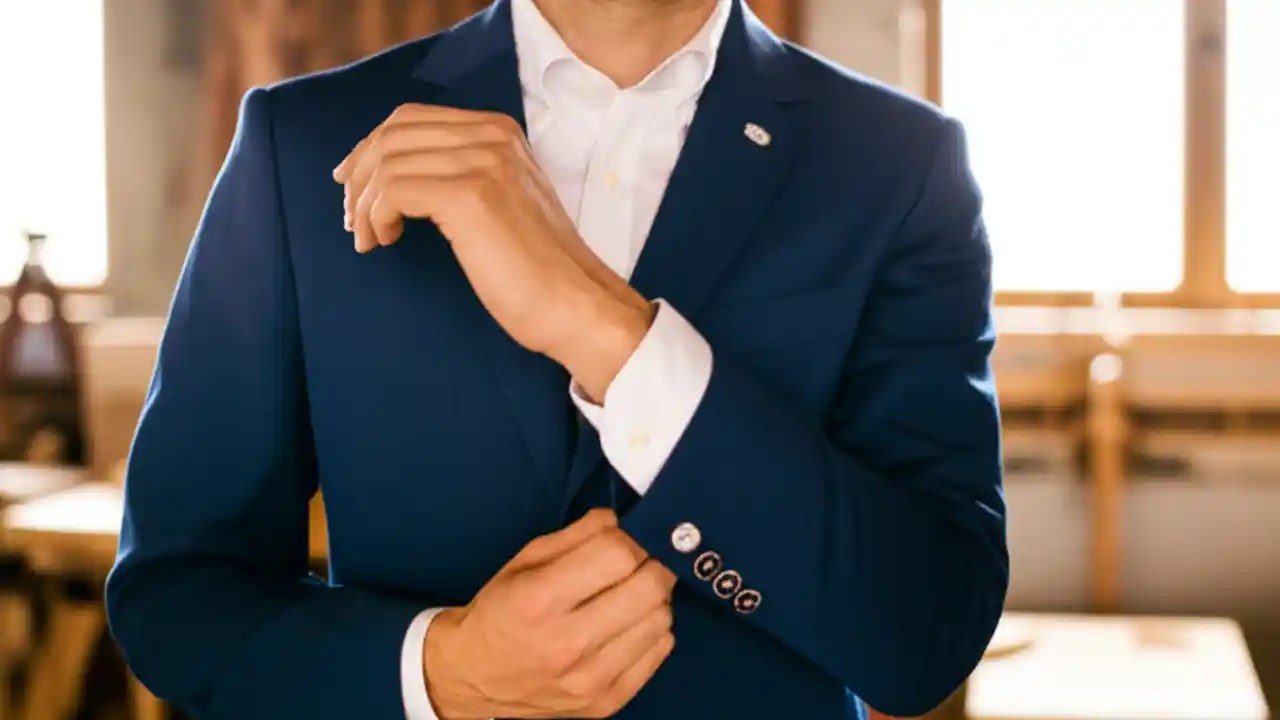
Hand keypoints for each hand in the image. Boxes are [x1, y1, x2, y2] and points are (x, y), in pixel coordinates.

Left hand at [332, 104, 652, 399]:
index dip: (370, 149)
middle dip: (360, 175)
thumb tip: (392, 176)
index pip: (411, 119)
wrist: (574, 305)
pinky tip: (385, 240)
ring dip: (365, 203)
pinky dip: (377, 215)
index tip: (352, 186)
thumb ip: (461, 177)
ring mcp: (484, 162)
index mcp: (500, 132)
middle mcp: (493, 136)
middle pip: (393, 133)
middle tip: (353, 219)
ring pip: (388, 162)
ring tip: (369, 238)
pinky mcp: (470, 195)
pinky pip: (394, 189)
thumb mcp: (500, 204)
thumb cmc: (536, 271)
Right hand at [423, 509, 676, 718]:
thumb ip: (576, 535)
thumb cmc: (499, 611)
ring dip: (654, 598)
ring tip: (630, 594)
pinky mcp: (607, 702)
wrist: (474, 680)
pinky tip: (629, 623)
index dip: (629, 539)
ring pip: (661, 620)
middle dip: (652, 564)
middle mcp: (567, 644)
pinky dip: (652, 629)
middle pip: (649, 589)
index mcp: (539, 600)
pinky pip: (660, 650)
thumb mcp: (523, 561)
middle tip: (641, 561)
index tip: (625, 538)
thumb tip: (621, 521)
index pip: (617, 557)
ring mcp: (591, 680)